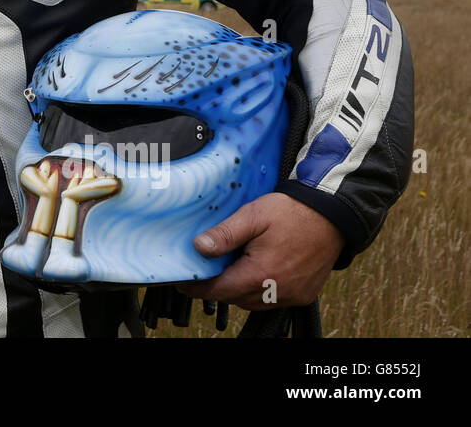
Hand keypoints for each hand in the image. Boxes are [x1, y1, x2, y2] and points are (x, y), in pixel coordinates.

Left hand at [174, 192, 344, 310]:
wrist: (332, 214)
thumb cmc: (292, 212)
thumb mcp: (252, 216)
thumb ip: (224, 234)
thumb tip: (198, 247)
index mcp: (260, 274)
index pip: (218, 291)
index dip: (197, 287)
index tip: (182, 282)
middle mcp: (277, 291)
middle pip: (234, 298)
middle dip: (216, 287)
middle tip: (203, 271)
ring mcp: (293, 295)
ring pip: (252, 302)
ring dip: (237, 290)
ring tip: (227, 270)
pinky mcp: (304, 294)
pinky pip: (272, 301)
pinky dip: (258, 292)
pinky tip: (254, 273)